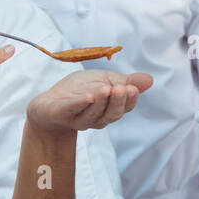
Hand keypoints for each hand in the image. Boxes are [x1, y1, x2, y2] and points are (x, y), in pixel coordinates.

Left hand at [27, 69, 153, 134]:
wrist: (50, 103)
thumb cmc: (80, 91)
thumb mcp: (105, 80)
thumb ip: (125, 81)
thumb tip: (149, 80)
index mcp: (110, 109)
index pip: (126, 107)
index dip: (131, 99)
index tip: (133, 87)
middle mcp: (98, 118)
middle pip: (113, 114)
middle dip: (119, 101)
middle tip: (123, 88)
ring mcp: (80, 119)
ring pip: (94, 115)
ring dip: (102, 102)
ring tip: (107, 88)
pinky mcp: (61, 115)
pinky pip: (72, 110)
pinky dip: (81, 104)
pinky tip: (88, 97)